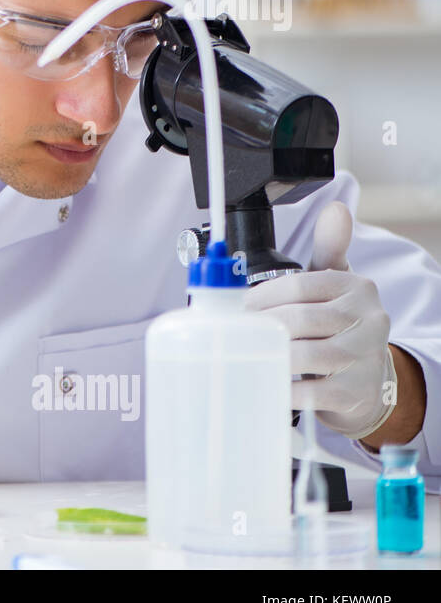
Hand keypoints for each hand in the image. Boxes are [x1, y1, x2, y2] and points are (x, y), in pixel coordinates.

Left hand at [243, 201, 395, 439]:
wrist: (368, 376)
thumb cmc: (339, 324)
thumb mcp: (335, 284)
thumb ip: (329, 248)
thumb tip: (336, 210)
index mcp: (357, 288)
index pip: (300, 285)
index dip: (261, 296)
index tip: (236, 307)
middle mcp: (369, 320)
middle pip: (301, 320)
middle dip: (260, 326)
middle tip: (232, 332)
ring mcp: (365, 358)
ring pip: (308, 356)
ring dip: (271, 356)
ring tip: (244, 354)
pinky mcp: (357, 392)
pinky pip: (314, 393)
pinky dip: (285, 390)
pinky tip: (266, 384)